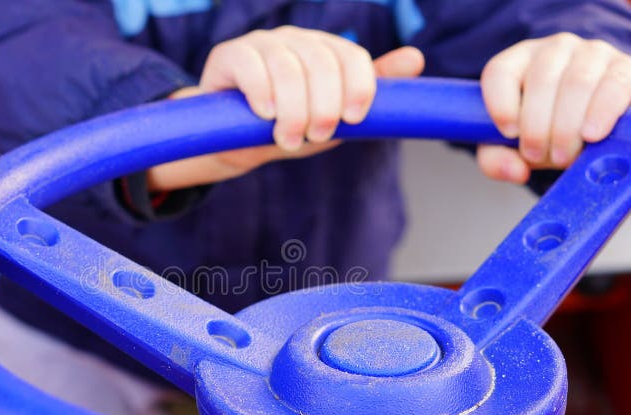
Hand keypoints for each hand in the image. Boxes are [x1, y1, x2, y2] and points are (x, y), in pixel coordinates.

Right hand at [147, 26, 424, 190]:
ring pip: (287, 66)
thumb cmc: (288, 129)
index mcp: (324, 51)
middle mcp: (295, 40)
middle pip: (321, 62)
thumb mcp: (333, 118)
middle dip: (324, 105)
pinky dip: (261, 91)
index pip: (351, 56)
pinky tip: (265, 113)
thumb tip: (415, 58)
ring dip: (292, 109)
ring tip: (288, 138)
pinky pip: (250, 65)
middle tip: (317, 135)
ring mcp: (261, 44)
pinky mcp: (229, 55)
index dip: (359, 87)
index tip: (353, 120)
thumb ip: (370, 92)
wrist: (235, 144)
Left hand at [479, 33, 630, 183]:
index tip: (510, 134)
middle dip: (537, 128)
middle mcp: (554, 50)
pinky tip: (592, 134)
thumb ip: (498, 160)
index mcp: (518, 62)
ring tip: (564, 155)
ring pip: (576, 83)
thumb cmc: (545, 133)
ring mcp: (592, 53)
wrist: (592, 129)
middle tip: (539, 155)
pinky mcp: (624, 67)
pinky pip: (614, 85)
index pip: (500, 72)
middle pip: (541, 81)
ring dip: (567, 127)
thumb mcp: (513, 148)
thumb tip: (516, 171)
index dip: (500, 105)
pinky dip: (601, 113)